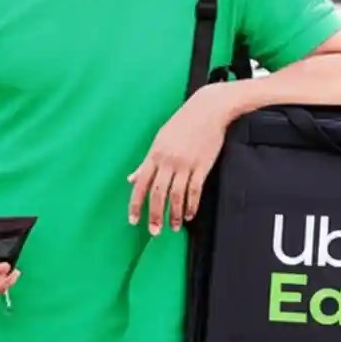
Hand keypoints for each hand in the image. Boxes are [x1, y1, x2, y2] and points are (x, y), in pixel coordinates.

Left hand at [128, 83, 238, 234]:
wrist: (208, 110)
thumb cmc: (182, 123)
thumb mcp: (159, 140)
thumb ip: (145, 162)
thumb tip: (132, 178)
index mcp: (154, 155)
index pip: (141, 184)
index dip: (136, 204)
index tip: (134, 221)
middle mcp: (168, 161)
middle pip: (157, 194)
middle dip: (155, 215)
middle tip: (154, 231)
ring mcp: (185, 164)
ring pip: (176, 195)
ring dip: (174, 214)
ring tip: (173, 227)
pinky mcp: (202, 166)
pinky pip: (195, 190)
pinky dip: (191, 205)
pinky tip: (189, 214)